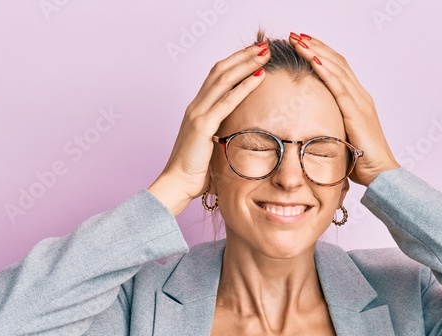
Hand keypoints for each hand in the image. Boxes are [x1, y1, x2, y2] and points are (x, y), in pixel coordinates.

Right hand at [148, 42, 270, 215]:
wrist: (177, 184)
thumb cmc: (196, 171)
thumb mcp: (213, 146)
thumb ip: (223, 133)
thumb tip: (241, 132)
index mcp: (198, 108)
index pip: (218, 76)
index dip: (236, 62)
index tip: (256, 54)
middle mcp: (196, 105)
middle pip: (221, 70)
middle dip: (244, 56)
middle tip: (264, 45)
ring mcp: (198, 113)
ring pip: (224, 79)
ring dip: (246, 64)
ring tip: (265, 54)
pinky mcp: (202, 126)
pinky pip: (226, 101)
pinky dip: (244, 87)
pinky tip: (259, 77)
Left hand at [287, 33, 400, 187]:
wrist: (381, 173)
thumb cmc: (362, 162)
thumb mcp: (342, 138)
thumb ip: (331, 126)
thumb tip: (311, 127)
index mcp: (358, 100)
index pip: (338, 68)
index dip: (321, 53)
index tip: (303, 43)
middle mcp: (360, 96)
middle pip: (337, 62)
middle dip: (316, 46)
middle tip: (297, 34)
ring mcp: (360, 103)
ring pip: (337, 69)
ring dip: (316, 52)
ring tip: (299, 40)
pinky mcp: (357, 113)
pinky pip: (339, 87)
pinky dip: (325, 71)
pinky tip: (313, 60)